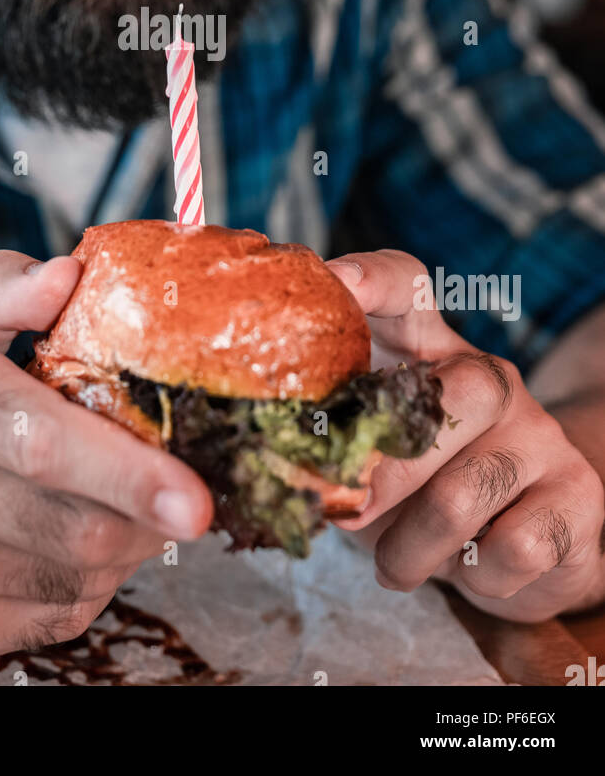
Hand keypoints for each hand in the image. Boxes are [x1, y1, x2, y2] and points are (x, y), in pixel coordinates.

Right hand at [0, 251, 212, 658]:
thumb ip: (10, 287)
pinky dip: (86, 586)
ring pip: (77, 577)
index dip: (127, 474)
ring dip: (122, 549)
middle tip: (171, 492)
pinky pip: (54, 619)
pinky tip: (69, 546)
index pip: (44, 444)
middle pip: (77, 526)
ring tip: (113, 509)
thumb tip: (73, 273)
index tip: (194, 500)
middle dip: (146, 517)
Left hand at [325, 250, 604, 621]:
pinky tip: (468, 569)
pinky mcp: (577, 493)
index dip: (371, 277)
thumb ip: (330, 444)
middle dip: (385, 473)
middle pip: (447, 398)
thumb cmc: (420, 489)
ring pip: (464, 495)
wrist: (521, 541)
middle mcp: (488, 377)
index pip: (407, 287)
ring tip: (396, 564)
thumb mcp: (369, 454)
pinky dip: (475, 577)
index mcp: (426, 351)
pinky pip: (514, 547)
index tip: (335, 280)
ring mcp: (537, 432)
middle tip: (346, 514)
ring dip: (412, 550)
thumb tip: (280, 472)